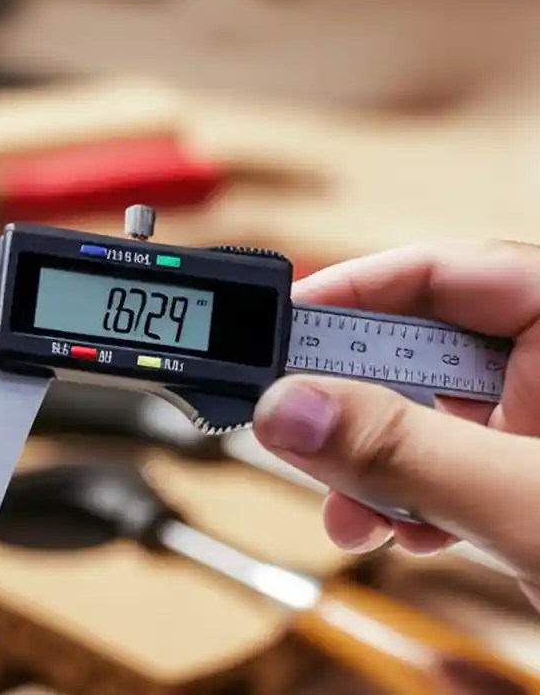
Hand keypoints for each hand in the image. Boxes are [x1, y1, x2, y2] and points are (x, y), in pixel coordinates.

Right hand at [252, 240, 539, 605]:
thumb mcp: (530, 509)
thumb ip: (405, 452)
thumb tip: (294, 405)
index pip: (459, 273)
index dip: (363, 287)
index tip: (286, 322)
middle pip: (429, 350)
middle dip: (358, 399)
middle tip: (299, 423)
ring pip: (429, 419)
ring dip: (373, 464)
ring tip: (348, 505)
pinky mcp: (533, 491)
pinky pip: (446, 472)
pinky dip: (405, 502)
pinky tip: (389, 529)